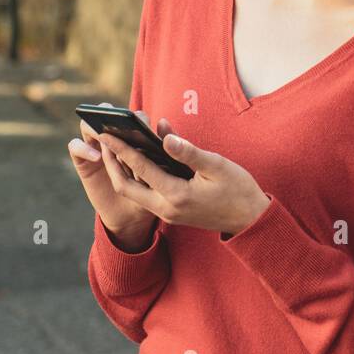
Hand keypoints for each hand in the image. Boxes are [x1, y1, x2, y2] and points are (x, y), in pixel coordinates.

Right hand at [68, 104, 166, 246]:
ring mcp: (95, 146)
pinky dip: (83, 148)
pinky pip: (75, 147)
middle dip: (111, 114)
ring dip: (94, 127)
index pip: (131, 116)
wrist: (133, 215)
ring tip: (105, 136)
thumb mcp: (160, 174)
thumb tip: (164, 132)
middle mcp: (112, 137)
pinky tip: (97, 157)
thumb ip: (164, 154)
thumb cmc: (151, 190)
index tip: (142, 122)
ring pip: (87, 126)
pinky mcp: (83, 160)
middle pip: (106, 113)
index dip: (135, 117)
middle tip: (120, 123)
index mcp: (133, 134)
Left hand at [94, 128, 270, 236]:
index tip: (107, 133)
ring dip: (121, 171)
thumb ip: (188, 151)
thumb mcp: (216, 166)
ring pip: (133, 193)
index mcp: (176, 195)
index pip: (141, 168)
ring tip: (114, 148)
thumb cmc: (238, 190)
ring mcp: (168, 213)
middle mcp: (167, 208)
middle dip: (112, 163)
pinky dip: (136, 178)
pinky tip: (137, 160)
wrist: (250, 220)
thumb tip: (164, 135)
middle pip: (126, 187)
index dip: (122, 149)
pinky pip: (145, 195)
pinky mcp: (172, 213)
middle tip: (103, 141)